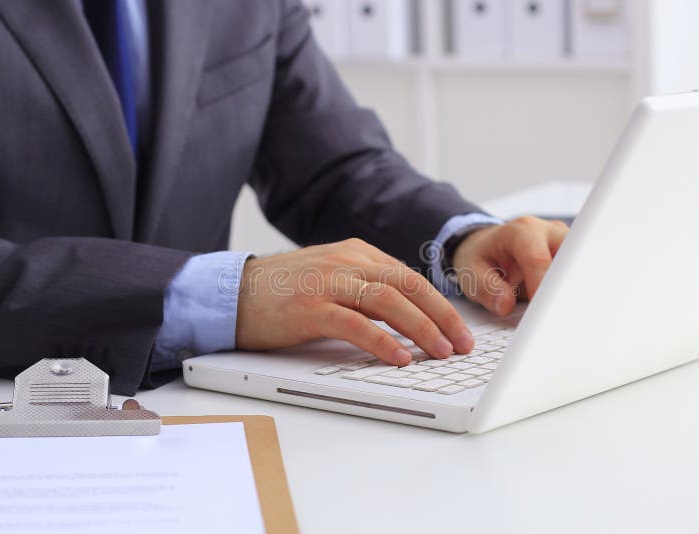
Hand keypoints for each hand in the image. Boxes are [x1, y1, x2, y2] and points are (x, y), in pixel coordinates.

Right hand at [236, 238, 474, 365]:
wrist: (235, 292)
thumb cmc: (286, 291)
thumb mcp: (334, 277)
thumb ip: (367, 288)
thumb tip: (410, 316)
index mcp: (357, 252)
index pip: (409, 277)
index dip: (440, 304)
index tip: (459, 329)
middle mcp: (346, 261)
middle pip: (407, 285)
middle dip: (442, 316)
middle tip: (463, 343)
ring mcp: (327, 282)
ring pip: (388, 300)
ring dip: (421, 328)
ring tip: (441, 352)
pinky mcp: (309, 307)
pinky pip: (354, 324)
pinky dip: (382, 342)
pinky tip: (400, 358)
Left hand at [451, 216, 568, 315]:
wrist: (488, 246)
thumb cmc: (480, 257)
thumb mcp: (470, 272)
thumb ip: (486, 287)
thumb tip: (506, 304)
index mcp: (522, 232)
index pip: (538, 260)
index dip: (541, 288)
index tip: (540, 314)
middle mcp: (549, 231)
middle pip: (570, 260)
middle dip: (567, 289)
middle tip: (558, 319)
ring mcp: (564, 242)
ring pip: (581, 267)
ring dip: (574, 292)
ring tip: (565, 318)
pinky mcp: (573, 255)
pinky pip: (579, 275)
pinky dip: (574, 293)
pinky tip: (568, 312)